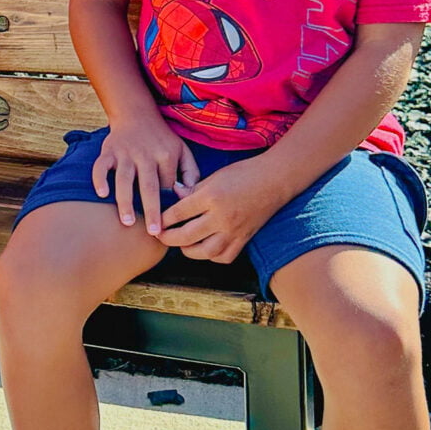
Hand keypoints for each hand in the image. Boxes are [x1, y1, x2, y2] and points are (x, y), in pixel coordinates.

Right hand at [91, 117, 199, 233]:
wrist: (136, 114)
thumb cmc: (162, 138)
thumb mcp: (183, 150)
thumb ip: (191, 173)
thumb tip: (187, 196)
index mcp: (167, 155)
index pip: (168, 185)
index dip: (168, 205)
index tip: (170, 225)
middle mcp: (146, 154)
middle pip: (149, 185)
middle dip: (151, 209)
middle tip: (153, 232)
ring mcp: (125, 152)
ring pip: (124, 178)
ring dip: (125, 200)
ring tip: (127, 222)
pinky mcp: (108, 150)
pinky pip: (101, 166)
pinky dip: (99, 179)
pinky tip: (102, 194)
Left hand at [153, 157, 286, 261]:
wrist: (275, 180)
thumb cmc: (243, 173)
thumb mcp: (213, 177)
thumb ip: (192, 189)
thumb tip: (173, 194)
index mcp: (211, 197)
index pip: (178, 213)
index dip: (162, 218)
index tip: (155, 220)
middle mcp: (221, 217)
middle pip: (186, 236)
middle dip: (168, 238)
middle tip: (160, 236)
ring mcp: (234, 231)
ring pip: (204, 252)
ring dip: (188, 251)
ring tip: (181, 243)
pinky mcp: (244, 239)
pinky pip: (224, 257)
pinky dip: (211, 256)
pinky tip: (204, 248)